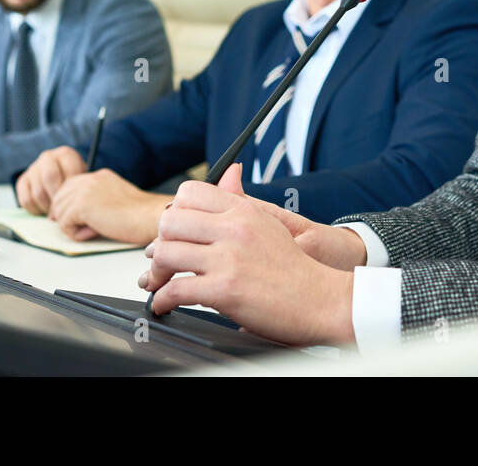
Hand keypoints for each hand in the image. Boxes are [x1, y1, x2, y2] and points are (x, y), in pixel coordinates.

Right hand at [15, 146, 86, 213]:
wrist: (58, 180)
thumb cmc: (75, 183)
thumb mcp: (83, 180)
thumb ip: (82, 188)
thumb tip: (76, 204)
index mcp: (66, 154)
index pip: (70, 170)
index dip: (73, 190)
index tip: (75, 203)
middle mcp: (48, 157)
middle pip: (50, 178)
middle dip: (57, 199)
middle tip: (63, 212)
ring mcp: (33, 168)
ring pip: (38, 192)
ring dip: (47, 207)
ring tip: (55, 213)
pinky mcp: (22, 181)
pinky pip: (26, 200)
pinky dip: (36, 210)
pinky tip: (44, 211)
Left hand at [48, 169, 169, 244]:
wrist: (150, 217)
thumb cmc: (140, 216)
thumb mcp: (114, 201)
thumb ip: (96, 201)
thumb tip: (75, 215)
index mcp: (99, 176)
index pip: (69, 186)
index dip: (67, 205)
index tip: (71, 219)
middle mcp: (90, 179)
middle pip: (59, 197)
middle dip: (65, 215)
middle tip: (80, 229)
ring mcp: (85, 190)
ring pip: (59, 211)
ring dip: (72, 225)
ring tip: (93, 230)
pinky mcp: (82, 205)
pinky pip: (64, 223)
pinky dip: (76, 233)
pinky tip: (93, 232)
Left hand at [139, 165, 356, 345]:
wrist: (322, 301)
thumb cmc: (295, 269)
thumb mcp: (269, 224)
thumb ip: (241, 202)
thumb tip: (230, 172)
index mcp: (243, 211)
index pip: (189, 193)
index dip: (174, 214)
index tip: (174, 233)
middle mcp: (234, 229)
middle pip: (169, 221)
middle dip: (158, 244)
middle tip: (160, 261)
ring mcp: (229, 259)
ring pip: (166, 254)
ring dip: (155, 275)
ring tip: (158, 285)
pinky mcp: (225, 290)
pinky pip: (176, 290)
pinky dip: (162, 301)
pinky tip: (165, 305)